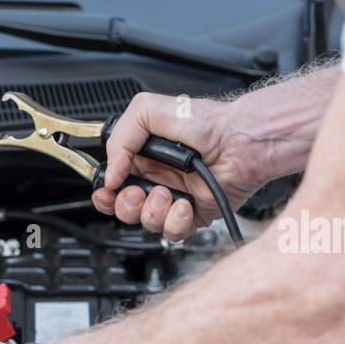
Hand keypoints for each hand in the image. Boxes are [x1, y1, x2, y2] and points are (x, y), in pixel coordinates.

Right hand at [92, 92, 265, 239]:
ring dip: (152, 211)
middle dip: (126, 205)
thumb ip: (119, 138)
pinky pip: (172, 233)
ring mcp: (172, 200)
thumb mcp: (148, 110)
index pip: (112, 184)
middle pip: (124, 209)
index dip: (106, 193)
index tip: (108, 191)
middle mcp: (155, 180)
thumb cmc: (206, 122)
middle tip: (137, 193)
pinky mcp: (191, 216)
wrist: (239, 142)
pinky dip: (175, 221)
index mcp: (141, 159)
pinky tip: (185, 203)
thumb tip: (111, 174)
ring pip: (146, 223)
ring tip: (166, 194)